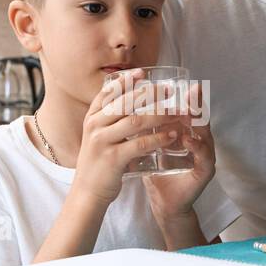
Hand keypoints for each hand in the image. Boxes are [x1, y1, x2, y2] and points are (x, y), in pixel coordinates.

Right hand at [70, 69, 183, 206]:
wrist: (87, 192)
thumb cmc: (98, 163)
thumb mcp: (98, 136)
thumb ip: (110, 120)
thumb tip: (130, 100)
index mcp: (91, 118)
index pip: (107, 92)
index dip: (125, 81)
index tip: (142, 72)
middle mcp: (94, 126)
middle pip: (126, 102)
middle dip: (150, 94)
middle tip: (168, 91)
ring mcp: (102, 141)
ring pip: (136, 121)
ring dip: (160, 115)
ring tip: (177, 112)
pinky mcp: (113, 158)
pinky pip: (140, 144)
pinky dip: (158, 138)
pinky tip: (171, 135)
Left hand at [142, 84, 216, 223]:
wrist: (165, 203)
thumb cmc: (157, 174)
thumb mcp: (147, 147)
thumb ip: (142, 129)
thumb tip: (121, 107)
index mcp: (185, 133)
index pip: (187, 111)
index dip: (183, 97)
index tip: (176, 83)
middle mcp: (198, 141)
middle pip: (200, 118)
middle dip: (196, 103)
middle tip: (192, 89)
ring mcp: (204, 156)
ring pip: (205, 134)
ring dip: (199, 122)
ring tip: (190, 110)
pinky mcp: (205, 172)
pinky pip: (204, 157)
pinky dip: (197, 147)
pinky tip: (187, 140)